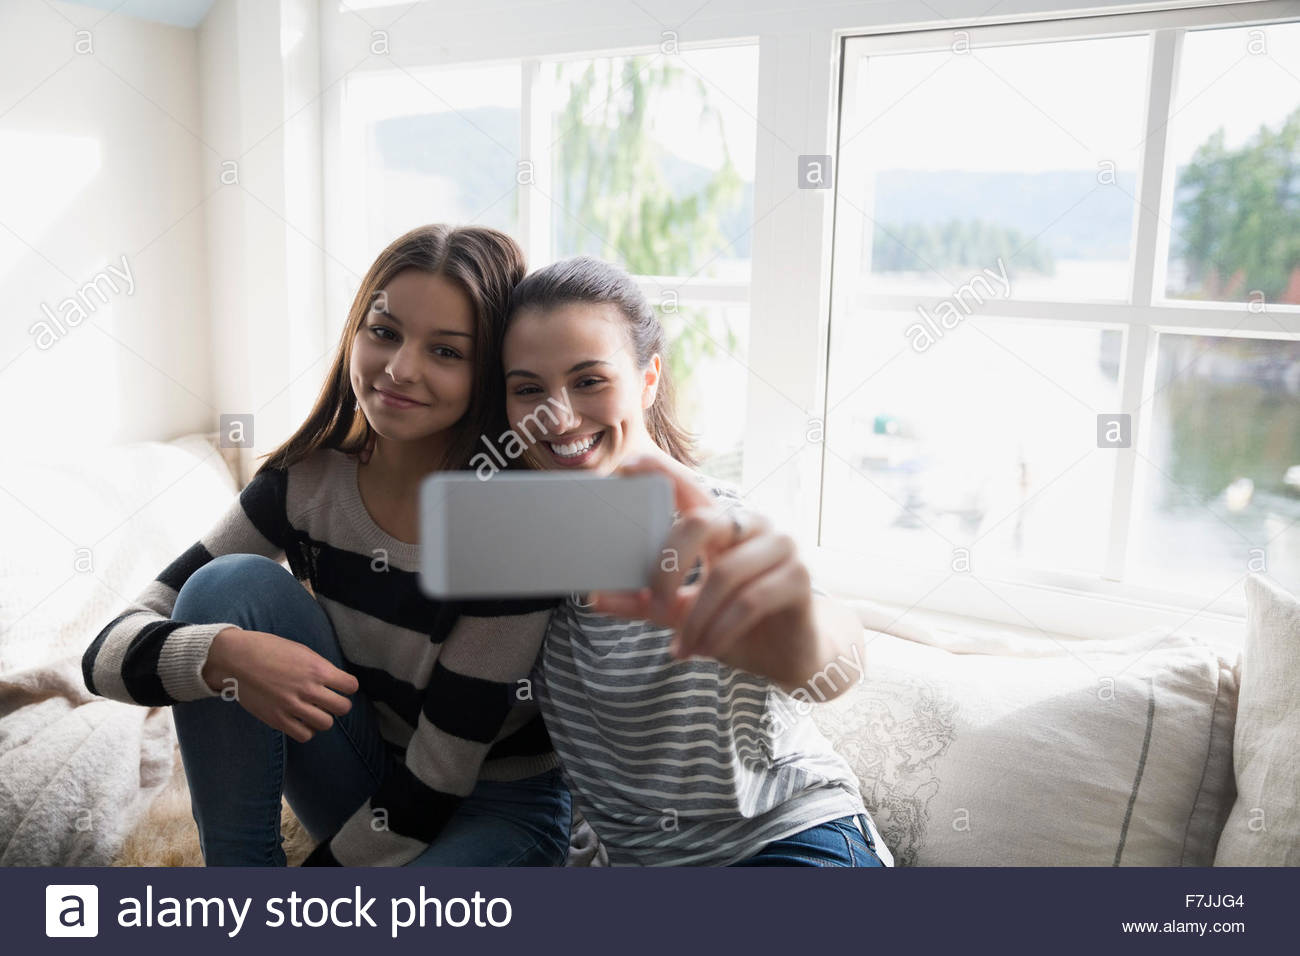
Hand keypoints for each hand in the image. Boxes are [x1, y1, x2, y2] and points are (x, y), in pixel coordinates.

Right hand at [202, 627, 359, 742]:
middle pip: (343, 708)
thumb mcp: (302, 651)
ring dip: (323, 718)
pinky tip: (301, 720)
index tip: (341, 686)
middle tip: (330, 700)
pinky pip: (304, 735)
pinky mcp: (277, 719)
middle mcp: (308, 689)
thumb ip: (320, 668)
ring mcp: (292, 706)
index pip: (350, 686)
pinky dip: (307, 730)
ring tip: (314, 711)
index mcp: (317, 669)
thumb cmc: (270, 650)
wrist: (237, 659)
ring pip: (326, 724)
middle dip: (339, 704)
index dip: (348, 686)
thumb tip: (335, 681)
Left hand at [589, 456, 824, 689]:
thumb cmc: (734, 623)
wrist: (787, 655)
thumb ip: (645, 602)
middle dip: (668, 566)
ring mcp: (780, 546)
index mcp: (720, 524)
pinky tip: (706, 649)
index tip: (626, 465)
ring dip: (697, 618)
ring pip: (723, 574)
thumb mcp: (683, 612)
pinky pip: (749, 601)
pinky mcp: (799, 576)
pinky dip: (720, 631)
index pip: (689, 486)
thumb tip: (596, 597)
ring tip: (683, 646)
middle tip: (654, 604)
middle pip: (701, 523)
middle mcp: (751, 525)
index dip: (660, 470)